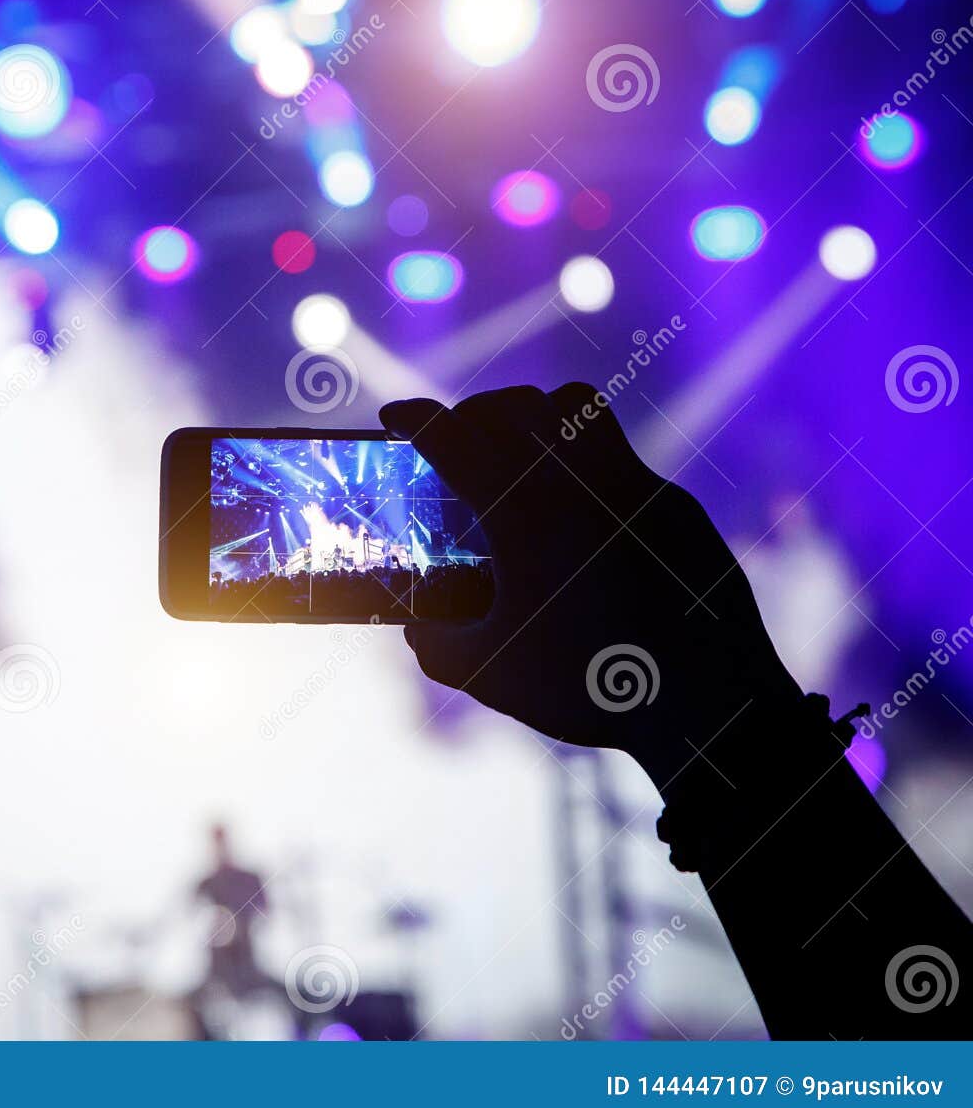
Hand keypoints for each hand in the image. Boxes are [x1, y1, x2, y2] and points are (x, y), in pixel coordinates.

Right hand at [381, 386, 801, 781]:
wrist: (710, 702)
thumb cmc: (595, 687)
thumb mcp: (491, 677)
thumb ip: (437, 647)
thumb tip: (420, 628)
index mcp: (523, 512)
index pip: (453, 438)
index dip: (415, 418)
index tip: (396, 414)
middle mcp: (579, 480)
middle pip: (512, 405)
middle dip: (472, 411)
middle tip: (454, 437)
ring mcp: (635, 484)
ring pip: (577, 406)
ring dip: (534, 413)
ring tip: (518, 449)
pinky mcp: (675, 505)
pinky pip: (621, 459)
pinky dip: (584, 465)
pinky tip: (580, 517)